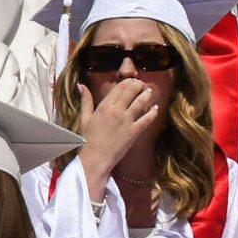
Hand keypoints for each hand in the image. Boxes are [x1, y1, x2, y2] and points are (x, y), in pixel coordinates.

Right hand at [74, 80, 159, 200]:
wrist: (96, 157)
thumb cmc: (89, 138)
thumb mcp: (85, 117)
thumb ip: (86, 100)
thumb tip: (81, 85)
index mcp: (104, 106)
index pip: (119, 88)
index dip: (128, 82)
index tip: (132, 80)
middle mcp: (117, 111)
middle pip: (131, 92)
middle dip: (138, 85)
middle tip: (142, 84)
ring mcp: (127, 121)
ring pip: (140, 103)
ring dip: (146, 95)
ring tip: (149, 91)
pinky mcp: (134, 131)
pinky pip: (147, 119)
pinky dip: (152, 112)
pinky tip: (156, 108)